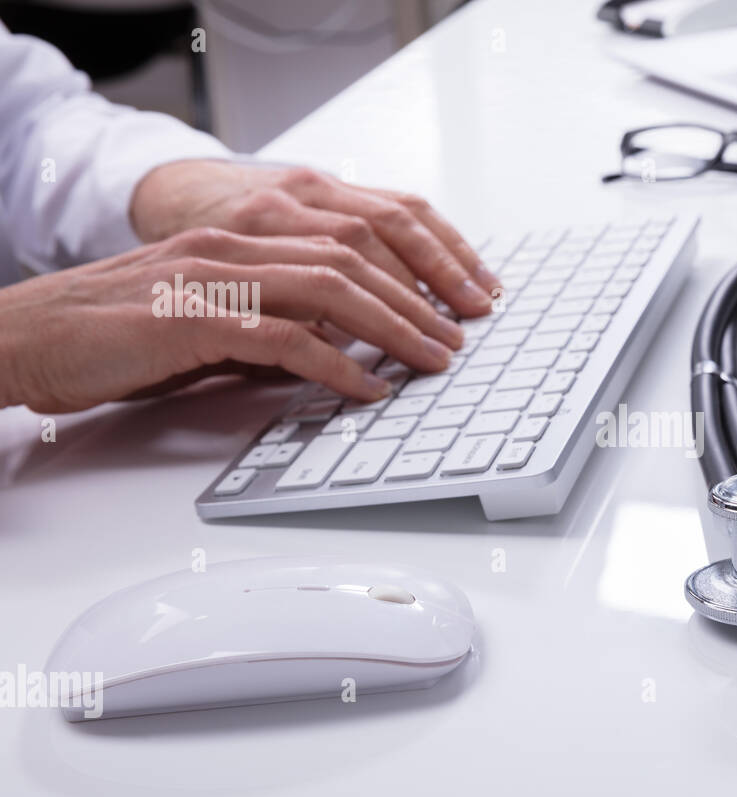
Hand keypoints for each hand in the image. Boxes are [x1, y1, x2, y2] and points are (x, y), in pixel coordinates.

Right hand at [0, 228, 465, 412]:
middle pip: (355, 255)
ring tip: (433, 360)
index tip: (454, 297)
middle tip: (459, 334)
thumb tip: (344, 348)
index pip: (352, 233)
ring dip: (394, 328)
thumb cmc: (118, 331)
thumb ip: (276, 321)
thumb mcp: (213, 315)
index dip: (413, 263)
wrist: (26, 336)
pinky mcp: (190, 318)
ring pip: (331, 287)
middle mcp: (235, 243)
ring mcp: (213, 276)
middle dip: (419, 296)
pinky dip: (336, 366)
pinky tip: (368, 389)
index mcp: (245, 234)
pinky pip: (284, 338)